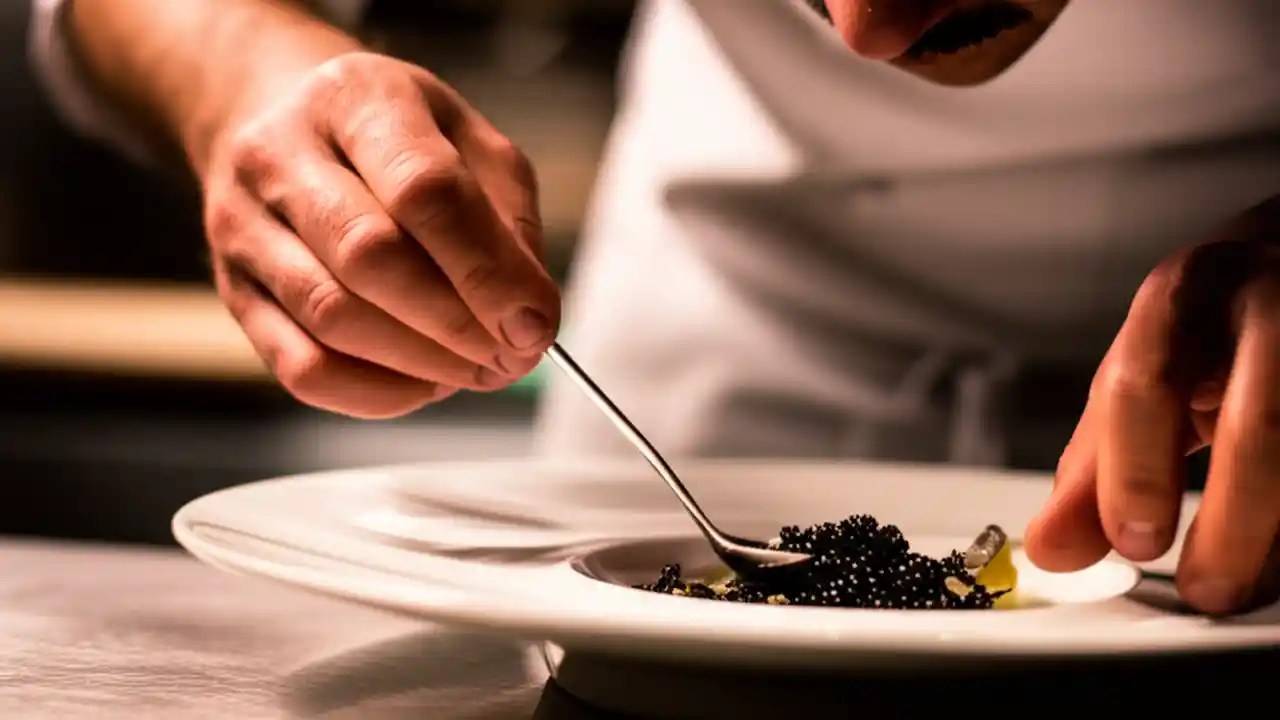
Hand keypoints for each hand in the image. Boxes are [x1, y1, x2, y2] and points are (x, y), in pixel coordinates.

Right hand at [203, 52, 558, 416]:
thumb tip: (527, 316)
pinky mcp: (233, 292)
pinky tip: (423, 384)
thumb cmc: (390, 135)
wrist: (272, 115)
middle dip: (457, 325)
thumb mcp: (467, 140)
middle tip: (512, 357)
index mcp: (356, 99)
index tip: (535, 324)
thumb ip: (508, 220)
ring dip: (422, 364)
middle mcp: (281, 154)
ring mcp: (243, 226)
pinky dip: (375, 394)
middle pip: (370, 258)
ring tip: (477, 371)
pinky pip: (301, 367)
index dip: (487, 271)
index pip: (424, 190)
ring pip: (332, 318)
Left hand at [1025, 195, 1279, 614]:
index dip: (1137, 473)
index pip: (1147, 384)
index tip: (1132, 545)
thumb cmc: (1219, 319)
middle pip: (1262, 425)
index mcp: (1184, 296)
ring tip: (1249, 588)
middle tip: (1206, 590)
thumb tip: (1051, 550)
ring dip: (1277, 535)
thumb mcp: (1146, 370)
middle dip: (1234, 524)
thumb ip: (1098, 462)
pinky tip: (1279, 559)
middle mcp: (1268, 302)